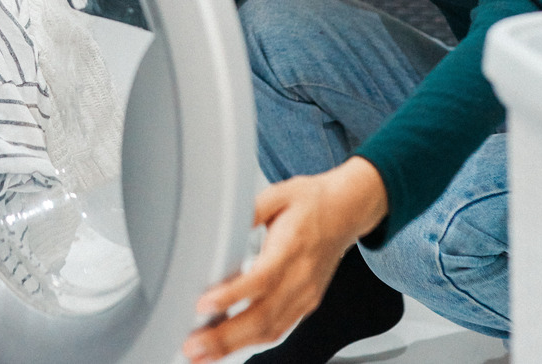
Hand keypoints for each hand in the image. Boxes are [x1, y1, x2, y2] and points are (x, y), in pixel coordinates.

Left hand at [181, 158, 388, 363]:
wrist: (348, 210)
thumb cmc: (313, 202)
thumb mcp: (279, 193)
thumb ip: (250, 210)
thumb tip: (221, 224)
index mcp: (292, 247)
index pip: (262, 278)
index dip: (232, 295)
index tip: (204, 304)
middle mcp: (301, 277)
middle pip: (263, 315)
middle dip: (225, 336)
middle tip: (193, 345)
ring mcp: (306, 295)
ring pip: (270, 330)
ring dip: (234, 347)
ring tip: (202, 355)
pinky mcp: (306, 304)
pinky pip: (278, 330)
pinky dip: (251, 343)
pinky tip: (228, 349)